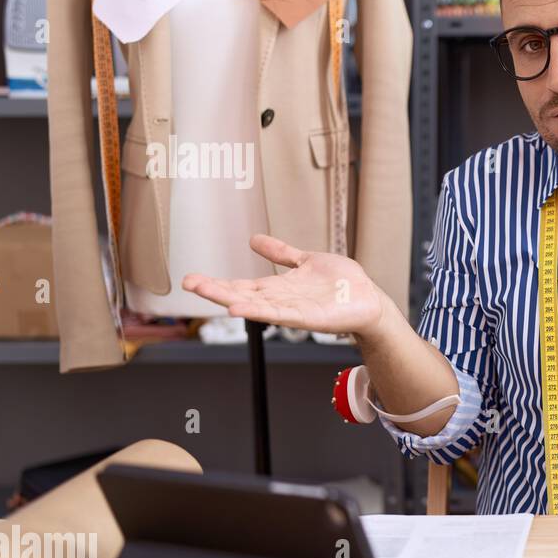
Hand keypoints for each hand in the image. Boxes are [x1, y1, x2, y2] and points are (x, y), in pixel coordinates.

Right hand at [182, 234, 390, 337]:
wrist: (368, 300)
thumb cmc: (342, 284)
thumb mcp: (306, 261)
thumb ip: (281, 253)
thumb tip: (255, 240)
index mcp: (278, 287)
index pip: (241, 285)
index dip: (217, 282)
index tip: (192, 278)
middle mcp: (281, 299)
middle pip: (242, 294)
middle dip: (215, 290)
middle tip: (189, 283)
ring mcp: (293, 309)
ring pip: (256, 305)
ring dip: (231, 301)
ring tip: (207, 295)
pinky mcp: (308, 317)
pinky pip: (279, 314)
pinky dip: (259, 312)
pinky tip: (240, 309)